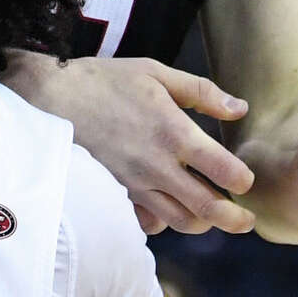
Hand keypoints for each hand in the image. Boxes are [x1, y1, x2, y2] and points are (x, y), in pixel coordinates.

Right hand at [7, 53, 255, 235]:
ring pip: (179, 220)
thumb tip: (239, 108)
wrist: (51, 99)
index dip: (243, 180)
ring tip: (212, 217)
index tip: (246, 179)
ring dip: (202, 223)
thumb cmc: (105, 81)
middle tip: (245, 221)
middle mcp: (157, 166)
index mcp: (174, 133)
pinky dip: (163, 222)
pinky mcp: (116, 193)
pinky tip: (169, 209)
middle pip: (207, 209)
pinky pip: (146, 221)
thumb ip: (202, 91)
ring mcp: (135, 184)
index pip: (224, 170)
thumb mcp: (156, 73)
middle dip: (234, 220)